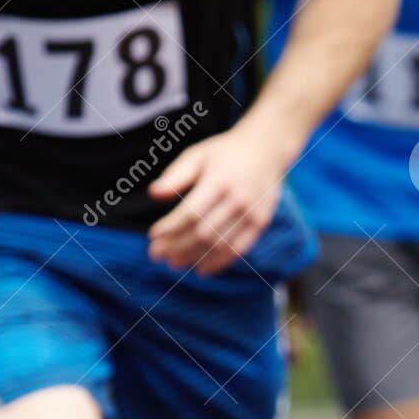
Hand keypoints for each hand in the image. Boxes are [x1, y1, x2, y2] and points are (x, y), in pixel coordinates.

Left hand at [147, 126, 287, 276]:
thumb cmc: (224, 152)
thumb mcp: (197, 155)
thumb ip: (176, 175)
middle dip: (177, 246)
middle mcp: (238, 199)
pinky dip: (220, 262)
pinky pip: (239, 249)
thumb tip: (153, 194)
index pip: (191, 212)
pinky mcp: (261, 223)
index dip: (170, 227)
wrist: (265, 149)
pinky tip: (202, 269)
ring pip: (220, 245)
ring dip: (194, 257)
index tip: (152, 236)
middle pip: (203, 232)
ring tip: (174, 263)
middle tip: (156, 254)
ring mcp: (251, 214)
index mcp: (219, 180)